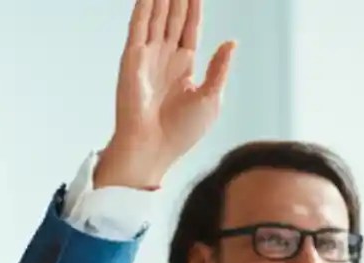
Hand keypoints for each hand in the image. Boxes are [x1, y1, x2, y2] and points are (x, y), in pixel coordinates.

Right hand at [95, 0, 235, 188]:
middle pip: (173, 19)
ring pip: (156, 17)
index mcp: (184, 68)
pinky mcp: (132, 58)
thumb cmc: (181, 132)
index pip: (189, 29)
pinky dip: (143, 8)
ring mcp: (147, 56)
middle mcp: (165, 59)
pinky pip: (138, 26)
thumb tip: (231, 42)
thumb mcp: (211, 97)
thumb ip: (219, 68)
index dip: (193, 9)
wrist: (153, 147)